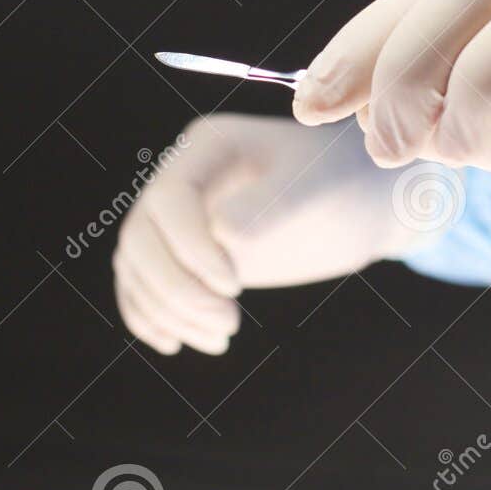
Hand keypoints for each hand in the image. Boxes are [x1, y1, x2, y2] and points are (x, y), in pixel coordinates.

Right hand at [113, 113, 414, 354]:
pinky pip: (141, 285)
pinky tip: (178, 344)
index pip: (170, 198)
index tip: (234, 286)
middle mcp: (181, 177)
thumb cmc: (339, 187)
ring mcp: (174, 217)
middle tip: (230, 323)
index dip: (189, 247)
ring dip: (166, 311)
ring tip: (222, 338)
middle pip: (141, 237)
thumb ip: (274, 206)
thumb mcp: (315, 191)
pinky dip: (151, 317)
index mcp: (208, 145)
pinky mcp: (179, 253)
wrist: (354, 202)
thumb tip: (222, 233)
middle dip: (176, 288)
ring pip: (136, 266)